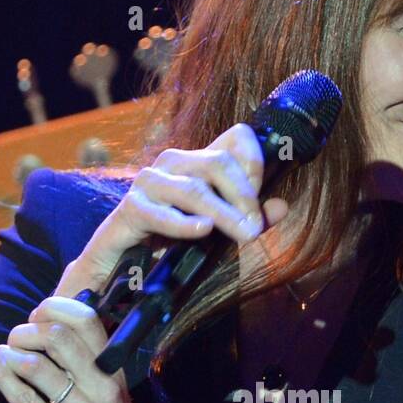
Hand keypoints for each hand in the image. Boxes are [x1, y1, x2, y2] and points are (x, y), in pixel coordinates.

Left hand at [0, 296, 163, 402]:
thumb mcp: (112, 402)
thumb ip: (88, 371)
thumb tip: (49, 339)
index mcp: (114, 374)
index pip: (87, 319)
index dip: (53, 308)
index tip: (37, 318)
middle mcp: (103, 388)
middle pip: (58, 335)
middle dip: (25, 330)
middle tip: (16, 341)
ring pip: (39, 365)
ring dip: (10, 354)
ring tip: (2, 357)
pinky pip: (26, 400)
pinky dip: (1, 376)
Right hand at [54, 121, 290, 298]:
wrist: (120, 265)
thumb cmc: (172, 240)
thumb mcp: (218, 228)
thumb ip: (249, 217)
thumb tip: (282, 206)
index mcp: (198, 162)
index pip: (236, 137)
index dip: (254, 161)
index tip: (262, 195)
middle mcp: (174, 163)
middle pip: (217, 163)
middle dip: (243, 196)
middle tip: (255, 229)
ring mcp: (149, 183)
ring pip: (193, 189)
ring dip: (223, 214)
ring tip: (243, 235)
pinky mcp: (130, 208)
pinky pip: (159, 213)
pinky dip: (183, 224)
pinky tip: (203, 230)